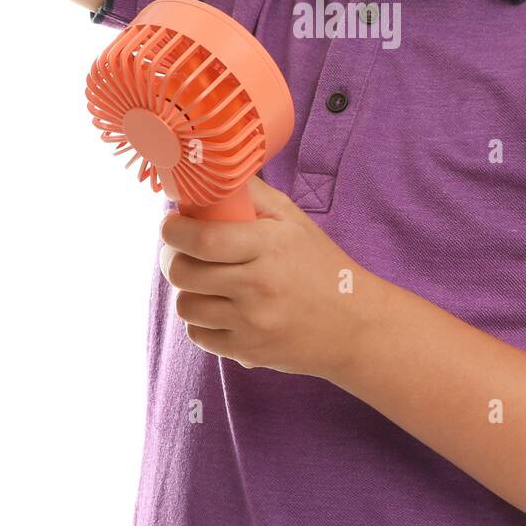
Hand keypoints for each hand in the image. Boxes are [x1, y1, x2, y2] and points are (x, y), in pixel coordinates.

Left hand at [159, 174, 374, 379]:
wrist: (355, 325)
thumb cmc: (320, 265)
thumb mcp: (293, 220)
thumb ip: (253, 194)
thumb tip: (213, 174)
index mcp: (270, 247)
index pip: (203, 239)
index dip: (173, 231)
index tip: (170, 224)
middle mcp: (259, 286)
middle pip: (184, 273)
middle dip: (172, 258)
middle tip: (180, 251)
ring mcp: (252, 323)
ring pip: (186, 306)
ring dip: (188, 291)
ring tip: (204, 281)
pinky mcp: (248, 352)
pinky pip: (199, 335)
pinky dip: (202, 321)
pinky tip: (220, 308)